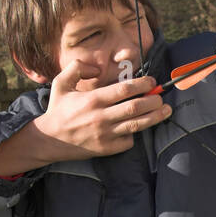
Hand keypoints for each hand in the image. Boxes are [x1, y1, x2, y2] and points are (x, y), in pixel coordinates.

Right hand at [33, 59, 171, 160]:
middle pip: (136, 107)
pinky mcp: (107, 148)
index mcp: (93, 99)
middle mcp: (101, 117)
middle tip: (161, 96)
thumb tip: (97, 67)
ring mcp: (105, 134)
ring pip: (137, 125)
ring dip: (155, 117)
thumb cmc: (58, 110)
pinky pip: (128, 141)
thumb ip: (78, 67)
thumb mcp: (61, 82)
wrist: (50, 139)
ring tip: (165, 111)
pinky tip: (138, 127)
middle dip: (153, 100)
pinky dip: (135, 134)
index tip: (151, 81)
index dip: (143, 84)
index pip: (125, 89)